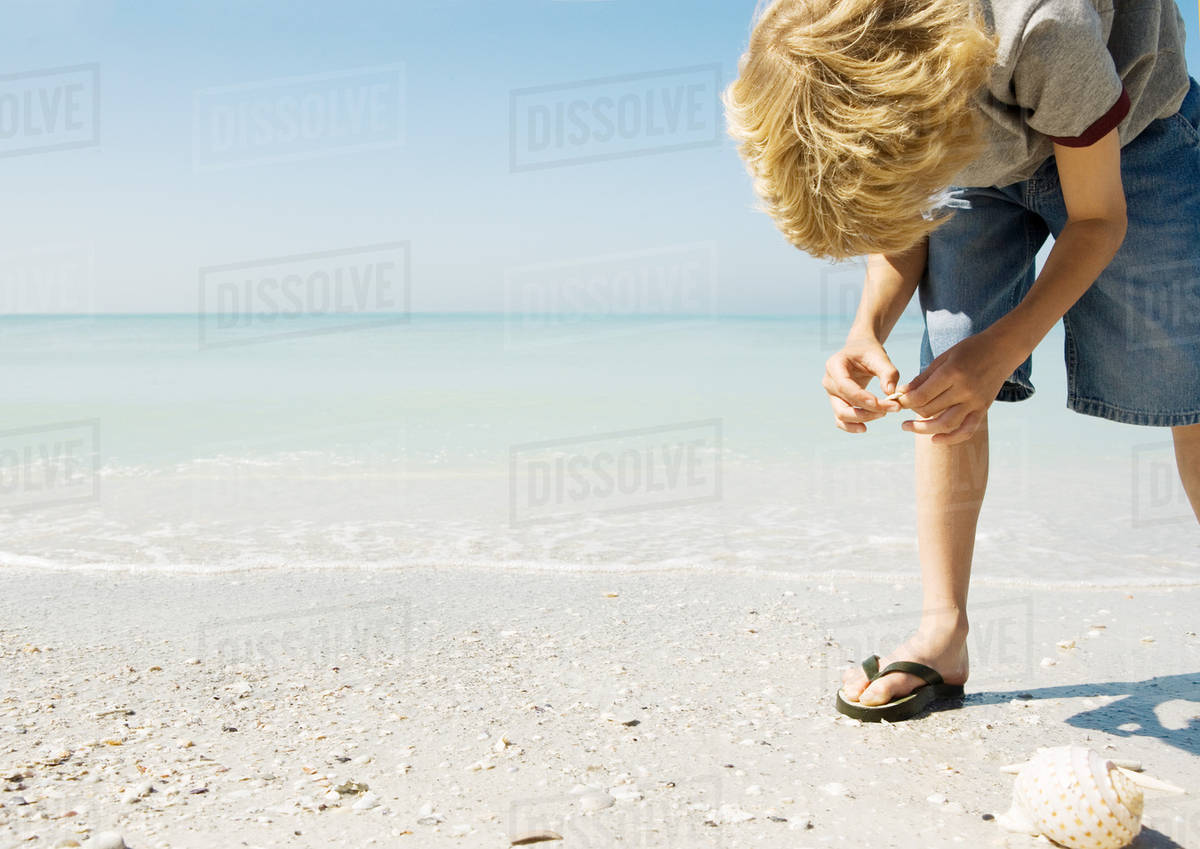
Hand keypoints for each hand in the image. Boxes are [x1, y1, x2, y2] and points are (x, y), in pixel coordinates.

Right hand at [822, 337, 902, 433]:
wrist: (860, 350)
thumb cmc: (869, 352)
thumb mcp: (880, 356)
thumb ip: (888, 373)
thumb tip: (890, 393)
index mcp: (834, 366)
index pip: (845, 386)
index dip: (862, 398)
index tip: (882, 403)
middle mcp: (829, 382)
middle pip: (842, 406)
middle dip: (866, 412)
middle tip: (891, 408)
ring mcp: (831, 394)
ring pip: (841, 415)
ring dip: (863, 419)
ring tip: (884, 413)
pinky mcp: (838, 403)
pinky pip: (841, 420)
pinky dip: (852, 426)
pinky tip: (865, 428)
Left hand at [894, 329, 1026, 443]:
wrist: (1003, 349)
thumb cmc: (970, 350)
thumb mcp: (943, 358)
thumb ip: (923, 377)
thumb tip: (902, 393)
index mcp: (952, 373)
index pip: (921, 396)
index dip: (905, 401)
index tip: (897, 399)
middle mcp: (964, 390)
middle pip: (930, 410)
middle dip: (911, 411)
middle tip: (901, 408)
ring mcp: (975, 402)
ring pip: (945, 424)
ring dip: (923, 429)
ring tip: (908, 426)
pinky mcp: (983, 409)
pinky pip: (966, 430)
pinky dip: (951, 439)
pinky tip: (935, 440)